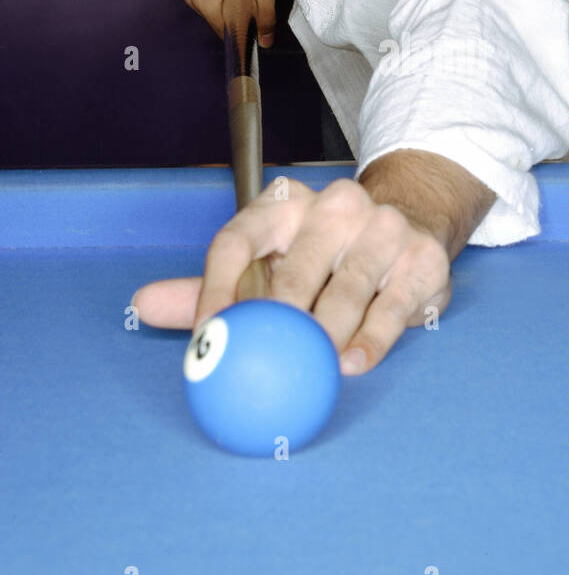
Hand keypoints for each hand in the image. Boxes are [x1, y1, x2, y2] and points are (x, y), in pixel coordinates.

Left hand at [132, 175, 452, 374]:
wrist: (414, 219)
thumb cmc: (327, 252)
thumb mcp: (272, 258)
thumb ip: (214, 286)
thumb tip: (142, 307)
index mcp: (285, 203)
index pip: (237, 239)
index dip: (214, 288)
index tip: (205, 335)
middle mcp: (335, 206)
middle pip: (295, 268)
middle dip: (274, 319)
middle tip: (256, 360)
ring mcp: (382, 227)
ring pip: (346, 290)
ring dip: (325, 337)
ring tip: (310, 371)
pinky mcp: (420, 258)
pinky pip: (390, 306)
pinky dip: (371, 340)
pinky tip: (353, 365)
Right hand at [183, 0, 277, 46]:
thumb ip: (265, 18)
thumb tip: (265, 40)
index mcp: (204, 0)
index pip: (223, 33)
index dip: (243, 35)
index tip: (257, 35)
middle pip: (219, 20)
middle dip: (240, 19)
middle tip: (259, 7)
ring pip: (217, 7)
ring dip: (234, 6)